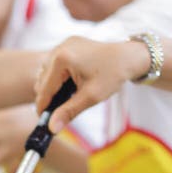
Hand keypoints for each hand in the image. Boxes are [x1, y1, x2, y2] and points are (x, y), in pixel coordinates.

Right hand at [35, 37, 150, 132]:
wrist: (129, 57)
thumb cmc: (113, 75)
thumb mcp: (90, 97)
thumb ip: (68, 112)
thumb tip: (51, 128)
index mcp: (62, 59)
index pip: (44, 89)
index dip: (43, 108)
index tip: (44, 123)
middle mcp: (59, 48)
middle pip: (42, 81)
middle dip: (49, 97)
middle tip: (59, 112)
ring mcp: (63, 44)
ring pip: (46, 73)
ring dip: (52, 87)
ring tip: (67, 98)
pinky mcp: (68, 45)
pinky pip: (54, 65)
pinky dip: (57, 77)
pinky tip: (69, 85)